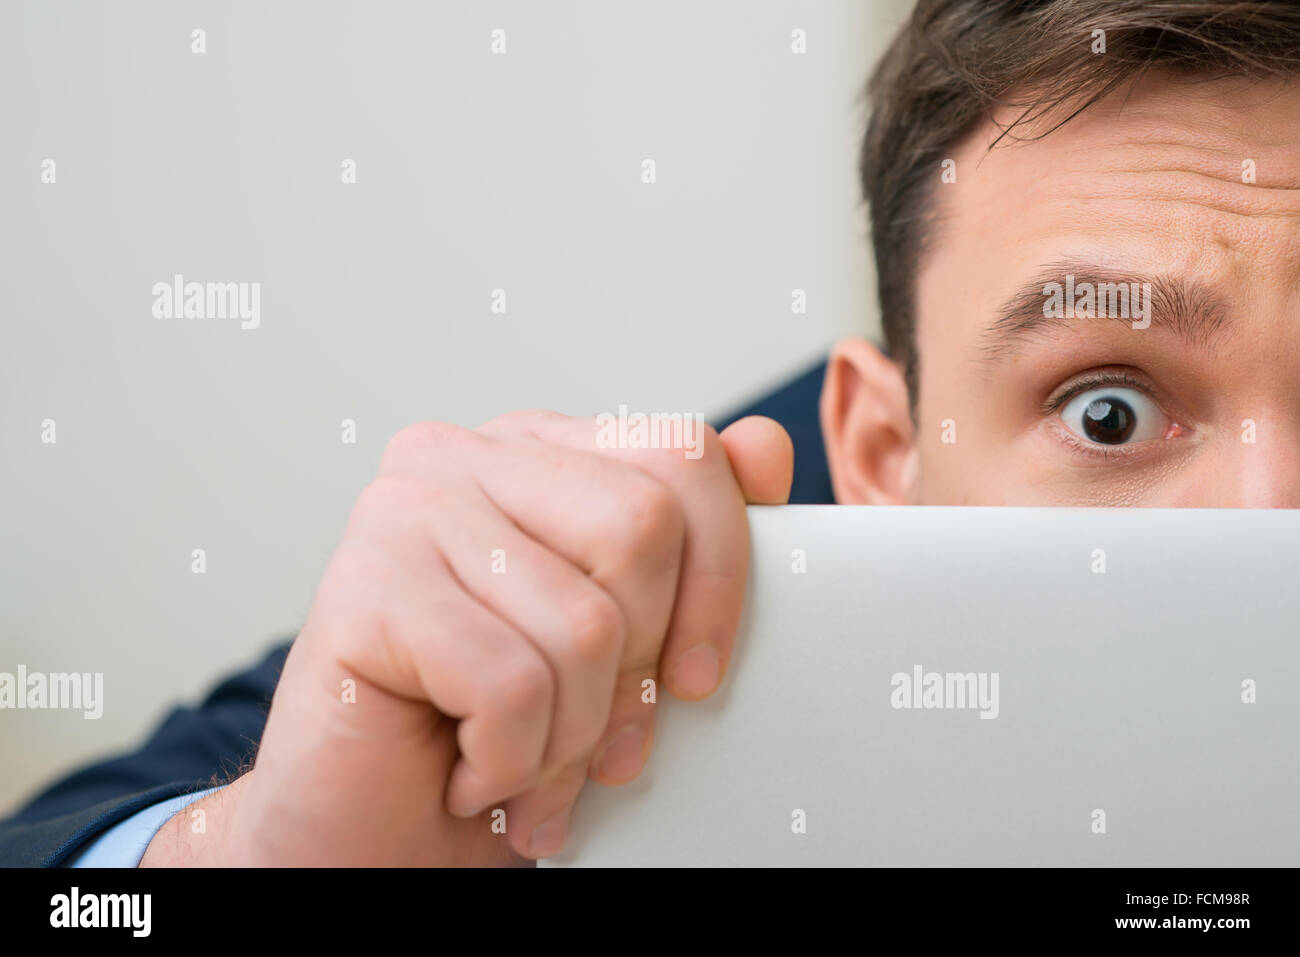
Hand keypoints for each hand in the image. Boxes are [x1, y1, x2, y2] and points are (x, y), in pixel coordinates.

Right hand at [141, 411, 791, 865]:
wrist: (372, 828)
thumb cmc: (502, 727)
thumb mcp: (627, 639)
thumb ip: (695, 540)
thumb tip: (764, 446)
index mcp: (536, 450)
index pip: (679, 454)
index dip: (721, 571)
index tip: (697, 676)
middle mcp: (465, 457)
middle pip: (642, 528)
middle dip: (637, 668)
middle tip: (597, 740)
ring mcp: (405, 510)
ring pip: (585, 624)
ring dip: (571, 738)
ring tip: (528, 766)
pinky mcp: (362, 583)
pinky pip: (511, 684)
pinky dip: (510, 762)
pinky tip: (471, 774)